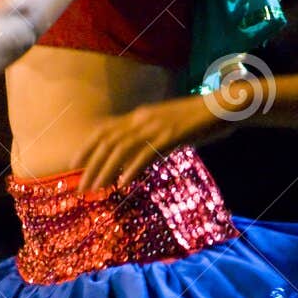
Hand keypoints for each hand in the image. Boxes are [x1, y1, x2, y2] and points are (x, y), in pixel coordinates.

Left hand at [74, 94, 223, 190]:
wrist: (225, 107)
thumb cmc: (198, 120)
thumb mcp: (168, 125)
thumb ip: (151, 136)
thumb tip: (137, 153)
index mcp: (140, 116)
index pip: (105, 130)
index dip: (87, 147)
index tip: (73, 164)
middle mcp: (143, 118)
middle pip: (108, 142)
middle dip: (91, 166)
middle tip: (80, 188)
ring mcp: (157, 126)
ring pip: (122, 149)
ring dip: (105, 171)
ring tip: (95, 190)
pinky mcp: (172, 135)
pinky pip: (147, 153)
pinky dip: (132, 168)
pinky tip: (123, 183)